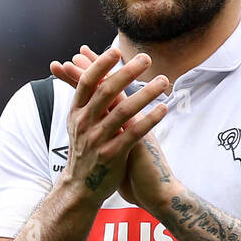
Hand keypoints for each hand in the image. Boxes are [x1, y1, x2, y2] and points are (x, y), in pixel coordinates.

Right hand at [48, 46, 167, 205]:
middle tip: (146, 59)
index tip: (115, 50)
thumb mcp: (78, 125)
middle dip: (127, 72)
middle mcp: (84, 124)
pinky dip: (150, 119)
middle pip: (107, 91)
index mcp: (75, 113)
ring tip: (164, 82)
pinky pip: (134, 134)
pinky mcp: (112, 155)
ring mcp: (97, 140)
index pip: (86, 82)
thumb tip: (88, 74)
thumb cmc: (84, 152)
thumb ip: (87, 103)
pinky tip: (164, 109)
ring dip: (146, 94)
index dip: (100, 65)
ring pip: (124, 111)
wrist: (80, 189)